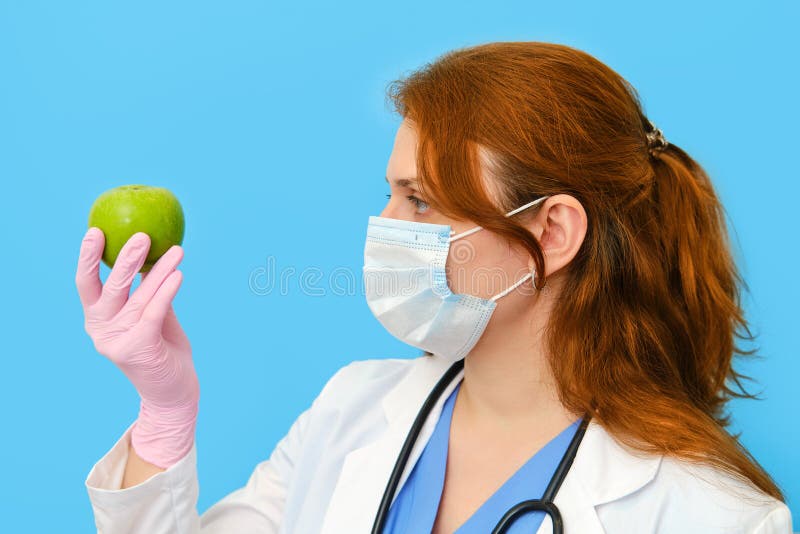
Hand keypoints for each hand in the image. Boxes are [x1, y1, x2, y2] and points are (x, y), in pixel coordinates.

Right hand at [76, 228, 199, 467]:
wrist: (173, 390)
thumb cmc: (162, 346)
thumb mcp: (150, 313)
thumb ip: (147, 289)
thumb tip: (153, 251)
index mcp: (97, 319)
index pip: (86, 284)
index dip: (88, 257)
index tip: (95, 231)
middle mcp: (101, 330)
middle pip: (110, 287)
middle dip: (125, 259)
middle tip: (142, 235)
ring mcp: (117, 341)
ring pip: (140, 297)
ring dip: (160, 271)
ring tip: (178, 250)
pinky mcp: (138, 349)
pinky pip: (155, 312)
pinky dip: (167, 291)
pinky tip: (179, 274)